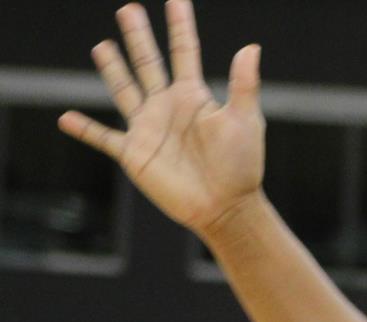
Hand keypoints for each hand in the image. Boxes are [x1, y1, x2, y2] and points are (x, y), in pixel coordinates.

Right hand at [58, 1, 265, 238]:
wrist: (226, 207)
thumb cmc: (242, 166)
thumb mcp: (244, 121)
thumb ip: (243, 84)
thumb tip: (251, 47)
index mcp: (194, 96)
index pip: (184, 52)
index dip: (180, 26)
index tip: (176, 0)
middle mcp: (168, 107)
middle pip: (148, 62)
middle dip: (138, 36)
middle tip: (129, 10)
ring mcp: (149, 128)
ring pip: (125, 90)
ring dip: (113, 69)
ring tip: (102, 47)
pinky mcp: (134, 153)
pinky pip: (103, 137)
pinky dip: (84, 129)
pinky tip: (65, 118)